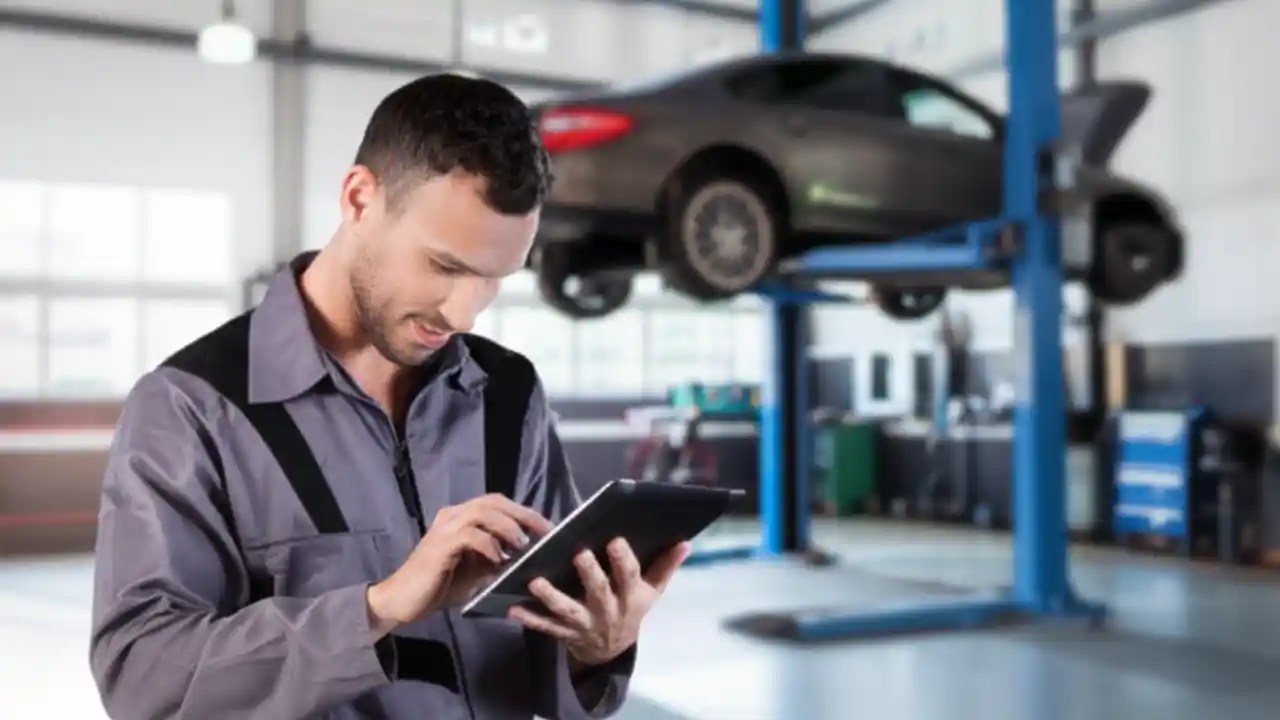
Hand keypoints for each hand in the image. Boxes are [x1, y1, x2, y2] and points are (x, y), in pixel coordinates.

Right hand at [366, 493, 553, 637]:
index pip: (498, 504)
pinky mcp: (440, 544)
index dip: (524, 513)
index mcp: (461, 518)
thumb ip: (495, 560)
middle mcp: (453, 516)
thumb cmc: (439, 586)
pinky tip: (499, 560)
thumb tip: (524, 558)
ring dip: (508, 527)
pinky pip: (470, 535)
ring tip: (524, 544)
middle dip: (523, 514)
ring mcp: (445, 528)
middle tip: (545, 531)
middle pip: (494, 501)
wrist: (402, 601)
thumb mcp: (476, 573)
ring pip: (483, 512)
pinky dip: (489, 545)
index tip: (548, 528)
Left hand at [508, 538, 691, 666]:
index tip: (615, 540)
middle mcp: (608, 612)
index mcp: (631, 598)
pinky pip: (545, 627)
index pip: (630, 577)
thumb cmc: (631, 605)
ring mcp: (584, 624)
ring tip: (536, 580)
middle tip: (579, 553)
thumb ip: (666, 566)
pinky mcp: (564, 633)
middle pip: (599, 592)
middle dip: (590, 574)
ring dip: (551, 597)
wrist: (611, 648)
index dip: (623, 561)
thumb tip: (684, 542)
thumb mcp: (652, 591)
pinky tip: (513, 606)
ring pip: (567, 611)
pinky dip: (529, 618)